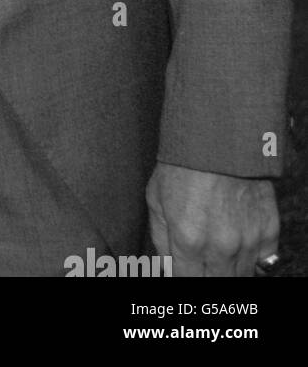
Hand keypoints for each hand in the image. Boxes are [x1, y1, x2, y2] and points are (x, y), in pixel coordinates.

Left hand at [146, 162, 278, 275]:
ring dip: (228, 270)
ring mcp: (248, 241)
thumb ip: (161, 238)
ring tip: (217, 253)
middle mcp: (221, 247)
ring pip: (241, 276)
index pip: (186, 281)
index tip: (183, 269)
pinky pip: (264, 261)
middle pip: (216, 283)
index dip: (183, 276)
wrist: (218, 140)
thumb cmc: (183, 165)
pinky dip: (253, 259)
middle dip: (205, 275)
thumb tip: (165, 263)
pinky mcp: (268, 231)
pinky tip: (239, 247)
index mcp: (188, 240)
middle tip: (199, 263)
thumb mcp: (155, 199)